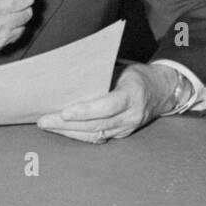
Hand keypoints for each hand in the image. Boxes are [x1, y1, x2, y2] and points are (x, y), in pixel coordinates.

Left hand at [37, 62, 178, 142]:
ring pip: (95, 134)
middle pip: (96, 125)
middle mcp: (131, 115)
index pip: (106, 107)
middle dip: (67, 124)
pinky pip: (99, 137)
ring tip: (48, 125)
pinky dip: (79, 135)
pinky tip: (63, 130)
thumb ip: (100, 75)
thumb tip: (69, 75)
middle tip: (44, 120)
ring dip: (69, 132)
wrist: (161, 90)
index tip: (63, 112)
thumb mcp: (122, 68)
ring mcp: (127, 128)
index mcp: (132, 95)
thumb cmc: (136, 75)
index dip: (84, 111)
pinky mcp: (123, 134)